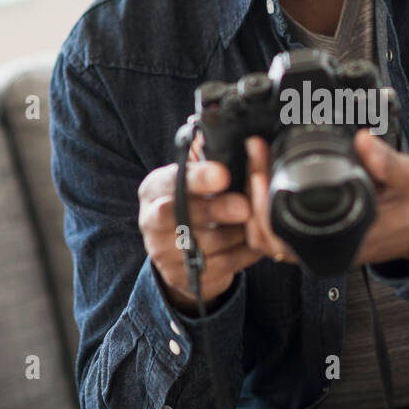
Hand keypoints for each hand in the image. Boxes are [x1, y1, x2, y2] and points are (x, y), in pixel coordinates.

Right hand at [137, 135, 294, 311]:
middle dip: (216, 209)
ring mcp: (164, 253)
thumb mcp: (190, 179)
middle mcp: (152, 221)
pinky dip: (245, 253)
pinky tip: (257, 242)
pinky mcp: (183, 277)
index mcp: (154, 189)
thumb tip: (224, 131)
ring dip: (237, 233)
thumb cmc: (191, 204)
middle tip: (243, 205)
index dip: (198, 178)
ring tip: (254, 222)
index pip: (171, 180)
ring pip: (206, 244)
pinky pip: (222, 266)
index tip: (223, 174)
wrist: (177, 254)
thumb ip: (205, 157)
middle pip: (181, 215)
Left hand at [241, 130, 408, 269]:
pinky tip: (265, 177)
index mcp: (344, 242)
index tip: (260, 171)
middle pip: (265, 234)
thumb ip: (387, 162)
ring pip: (265, 235)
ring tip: (258, 160)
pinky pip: (276, 231)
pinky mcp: (313, 239)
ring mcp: (316, 249)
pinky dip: (265, 208)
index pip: (287, 233)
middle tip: (255, 152)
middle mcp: (324, 251)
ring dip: (255, 200)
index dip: (265, 203)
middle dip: (252, 193)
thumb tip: (364, 140)